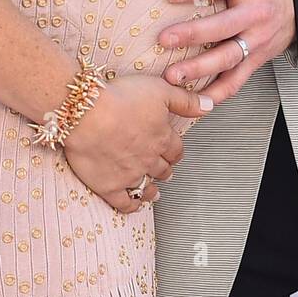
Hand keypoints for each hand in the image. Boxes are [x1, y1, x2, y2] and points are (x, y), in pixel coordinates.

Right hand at [63, 73, 212, 214]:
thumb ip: (186, 101)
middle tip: (166, 171)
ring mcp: (129, 174)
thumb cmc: (121, 98)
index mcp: (162, 137)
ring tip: (154, 191)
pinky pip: (124, 202)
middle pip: (163, 169)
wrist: (88, 114)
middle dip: (166, 170)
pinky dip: (132, 205)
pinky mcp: (109, 186)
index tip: (175, 154)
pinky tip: (134, 205)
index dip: (176, 152)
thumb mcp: (160, 90)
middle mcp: (149, 159)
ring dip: (153, 189)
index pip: (176, 150)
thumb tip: (209, 106)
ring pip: (147, 186)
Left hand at [158, 0, 294, 103]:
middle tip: (164, 38)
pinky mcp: (257, 60)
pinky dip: (218, 95)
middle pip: (223, 27)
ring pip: (228, 59)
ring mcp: (257, 41)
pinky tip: (194, 105)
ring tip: (171, 76)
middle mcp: (257, 13)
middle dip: (193, 35)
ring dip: (199, 69)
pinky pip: (237, 81)